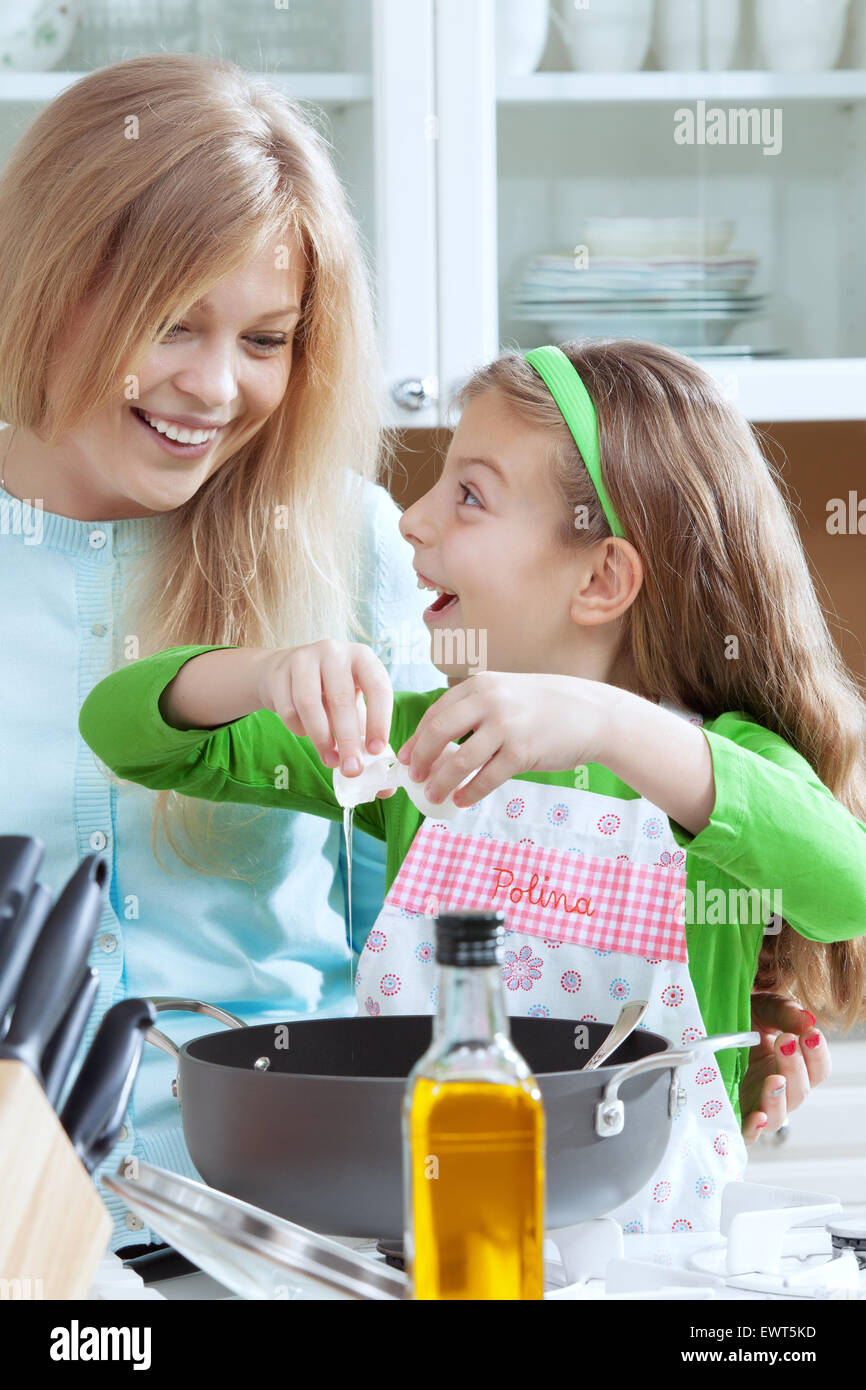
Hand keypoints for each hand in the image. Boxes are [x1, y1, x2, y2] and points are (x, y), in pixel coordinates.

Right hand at [257, 640, 394, 788]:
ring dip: (321, 739)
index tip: (376, 751)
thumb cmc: (331, 694)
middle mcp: (335, 652)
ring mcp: (304, 658)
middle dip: (348, 741)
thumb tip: (385, 789)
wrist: (285, 672)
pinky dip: (298, 728)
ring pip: (310, 704)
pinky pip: (287, 708)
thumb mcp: (354, 709)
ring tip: (329, 760)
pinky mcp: (279, 671)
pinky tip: (305, 732)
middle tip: (352, 770)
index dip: (380, 721)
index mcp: (363, 658)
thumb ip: (369, 741)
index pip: (378, 688)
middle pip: (342, 701)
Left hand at [396, 671, 610, 806]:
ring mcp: (507, 726)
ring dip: (441, 782)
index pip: (437, 713)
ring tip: (433, 795)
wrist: (594, 714)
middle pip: (439, 733)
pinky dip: (470, 793)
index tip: (406, 757)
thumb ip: (477, 709)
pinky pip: (486, 778)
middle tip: (415, 777)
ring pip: (459, 761)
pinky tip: (462, 800)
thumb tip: (439, 741)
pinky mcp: (522, 751)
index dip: (417, 738)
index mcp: (482, 685)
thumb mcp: (508, 693)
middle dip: (421, 758)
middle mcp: (490, 701)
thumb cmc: (548, 707)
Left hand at [739, 994, 829, 1144]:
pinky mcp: (734, 1116)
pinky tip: (758, 1117)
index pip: (817, 1070)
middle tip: (786, 1042)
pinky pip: (747, 1132)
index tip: (811, 1034)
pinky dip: (754, 1128)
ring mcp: (757, 1105)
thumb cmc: (740, 1020)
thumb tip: (808, 1021)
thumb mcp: (763, 1009)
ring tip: (775, 1078)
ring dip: (778, 1097)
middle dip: (796, 1067)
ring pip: (778, 1115)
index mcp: (792, 1067)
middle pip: (800, 1091)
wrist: (703, 1024)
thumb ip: (785, 1013)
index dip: (818, 1054)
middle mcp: (779, 1091)